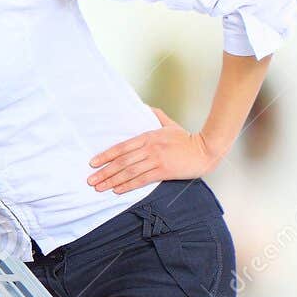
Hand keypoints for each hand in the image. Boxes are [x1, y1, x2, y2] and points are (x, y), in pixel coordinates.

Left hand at [87, 107, 221, 194]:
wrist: (206, 149)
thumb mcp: (169, 124)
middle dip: (104, 172)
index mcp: (147, 136)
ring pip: (129, 171)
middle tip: (90, 180)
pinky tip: (117, 190)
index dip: (105, 156)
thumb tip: (144, 106)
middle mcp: (149, 148)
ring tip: (99, 187)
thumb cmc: (186, 138)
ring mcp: (156, 160)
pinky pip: (142, 179)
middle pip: (122, 161)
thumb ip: (155, 116)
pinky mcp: (164, 170)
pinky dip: (128, 185)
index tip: (92, 163)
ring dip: (112, 180)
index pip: (121, 147)